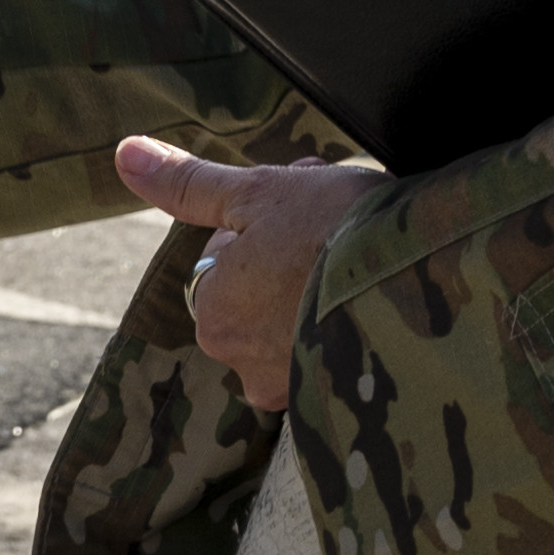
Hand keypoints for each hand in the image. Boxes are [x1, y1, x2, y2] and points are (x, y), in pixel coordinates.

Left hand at [115, 139, 385, 414]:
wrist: (427, 282)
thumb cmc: (335, 232)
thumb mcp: (258, 191)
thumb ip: (190, 183)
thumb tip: (126, 155)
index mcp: (214, 313)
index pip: (225, 260)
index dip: (264, 224)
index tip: (302, 206)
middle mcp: (247, 364)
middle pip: (261, 292)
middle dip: (292, 252)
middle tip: (335, 219)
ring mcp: (300, 390)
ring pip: (298, 320)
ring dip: (322, 286)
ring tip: (363, 253)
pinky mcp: (348, 398)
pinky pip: (336, 350)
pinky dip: (350, 323)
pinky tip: (377, 291)